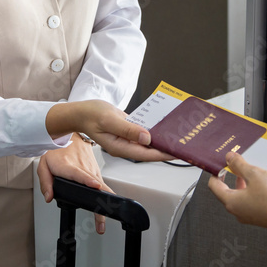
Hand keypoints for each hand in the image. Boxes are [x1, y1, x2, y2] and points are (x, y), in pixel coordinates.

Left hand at [37, 138, 111, 233]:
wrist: (69, 136)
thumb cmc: (56, 151)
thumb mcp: (43, 165)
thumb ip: (45, 182)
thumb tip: (48, 197)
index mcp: (69, 166)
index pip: (80, 173)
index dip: (88, 180)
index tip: (95, 186)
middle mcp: (84, 167)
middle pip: (97, 185)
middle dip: (102, 203)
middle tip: (101, 222)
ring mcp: (92, 169)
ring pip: (102, 187)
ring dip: (104, 204)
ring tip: (101, 222)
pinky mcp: (96, 171)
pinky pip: (101, 184)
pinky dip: (103, 195)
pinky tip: (102, 207)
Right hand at [45, 99, 172, 161]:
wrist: (83, 112)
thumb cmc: (92, 115)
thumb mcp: (109, 120)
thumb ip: (128, 130)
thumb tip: (147, 137)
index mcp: (121, 147)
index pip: (147, 154)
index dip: (164, 154)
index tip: (178, 152)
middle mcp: (127, 146)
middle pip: (151, 150)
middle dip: (167, 148)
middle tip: (184, 143)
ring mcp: (129, 139)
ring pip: (150, 142)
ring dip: (163, 139)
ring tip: (179, 135)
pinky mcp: (130, 131)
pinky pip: (145, 132)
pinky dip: (155, 129)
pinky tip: (165, 125)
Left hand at [208, 152, 266, 228]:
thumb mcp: (254, 174)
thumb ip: (239, 165)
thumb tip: (230, 158)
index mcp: (231, 202)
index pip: (215, 186)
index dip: (216, 172)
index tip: (222, 164)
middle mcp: (238, 210)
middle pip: (232, 188)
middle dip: (237, 173)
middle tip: (242, 162)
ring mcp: (250, 213)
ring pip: (246, 191)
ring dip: (251, 178)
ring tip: (259, 166)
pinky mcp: (261, 214)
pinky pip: (257, 196)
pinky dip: (260, 185)